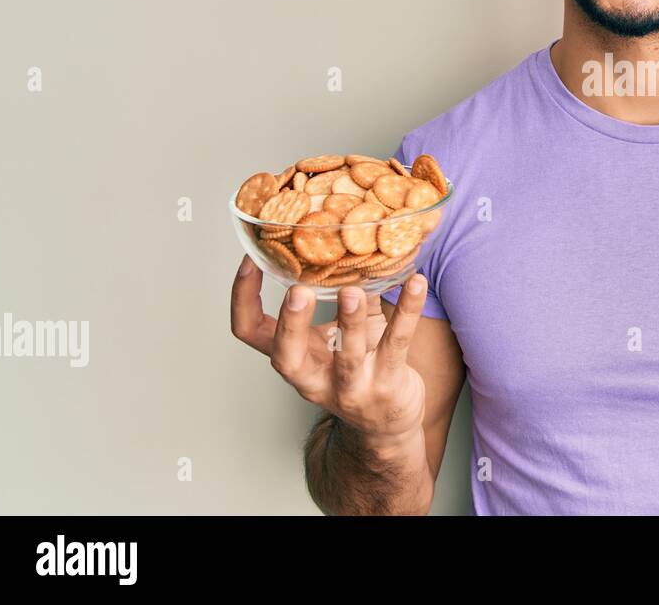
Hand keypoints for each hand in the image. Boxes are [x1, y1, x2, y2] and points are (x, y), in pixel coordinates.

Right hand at [230, 255, 427, 443]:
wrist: (387, 423)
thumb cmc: (360, 367)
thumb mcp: (342, 330)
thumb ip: (345, 289)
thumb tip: (351, 236)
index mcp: (294, 356)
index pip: (249, 330)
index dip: (242, 298)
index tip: (250, 260)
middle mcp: (313, 377)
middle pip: (285, 356)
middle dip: (291, 323)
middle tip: (298, 291)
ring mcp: (350, 387)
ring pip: (345, 357)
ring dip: (350, 320)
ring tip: (354, 290)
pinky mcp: (386, 385)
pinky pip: (397, 345)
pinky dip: (407, 311)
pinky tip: (416, 282)